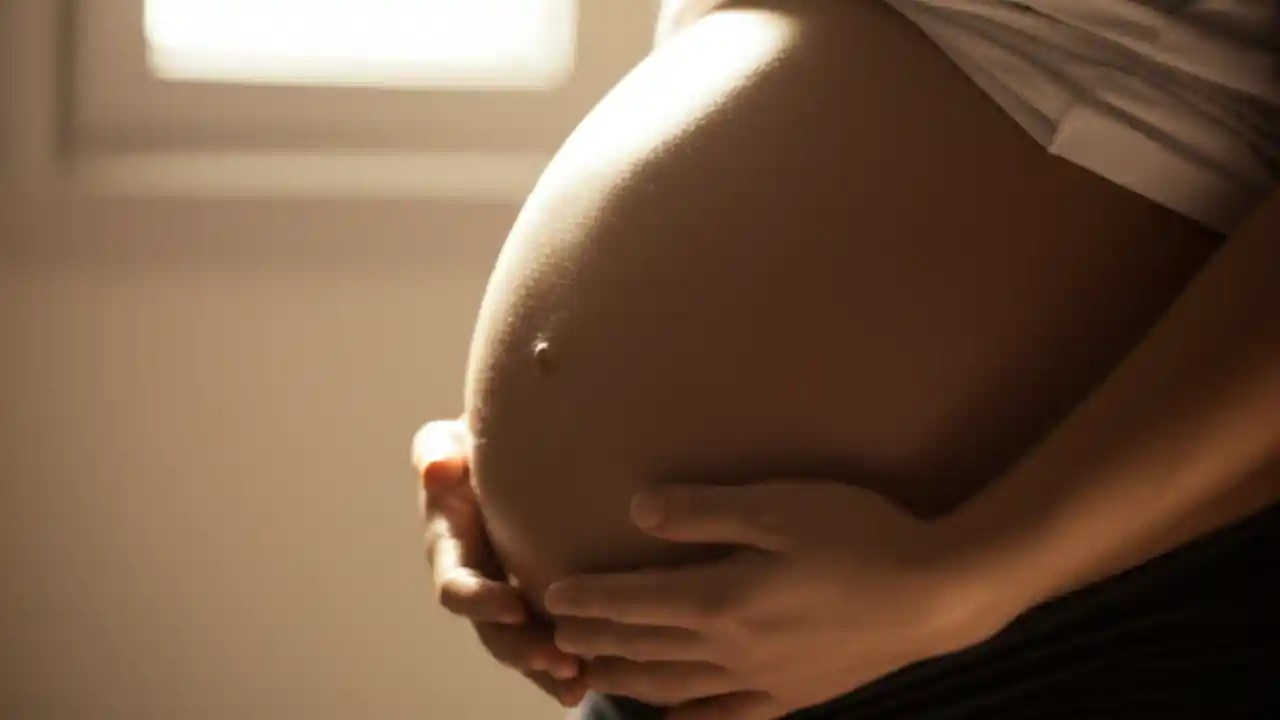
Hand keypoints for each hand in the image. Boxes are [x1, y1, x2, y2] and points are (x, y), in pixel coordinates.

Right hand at [411, 417, 588, 707]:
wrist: (507, 455)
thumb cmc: (471, 445)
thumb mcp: (446, 442)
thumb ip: (434, 453)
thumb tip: (437, 467)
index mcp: (451, 552)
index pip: (457, 588)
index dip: (481, 602)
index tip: (514, 606)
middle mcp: (478, 585)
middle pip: (495, 633)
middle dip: (524, 651)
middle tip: (560, 662)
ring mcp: (509, 600)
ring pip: (526, 647)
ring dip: (550, 669)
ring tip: (581, 683)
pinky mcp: (542, 603)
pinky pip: (556, 639)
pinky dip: (576, 660)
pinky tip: (600, 672)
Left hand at [542, 480, 1002, 718]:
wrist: (936, 594)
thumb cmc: (857, 536)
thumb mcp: (777, 507)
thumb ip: (703, 512)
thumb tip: (636, 510)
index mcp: (723, 600)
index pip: (636, 604)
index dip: (591, 600)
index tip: (552, 596)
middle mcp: (732, 649)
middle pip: (647, 648)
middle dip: (597, 642)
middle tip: (556, 639)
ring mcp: (763, 679)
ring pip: (676, 686)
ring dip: (628, 680)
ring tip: (592, 676)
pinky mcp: (795, 694)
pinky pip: (728, 715)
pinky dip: (691, 716)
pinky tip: (673, 718)